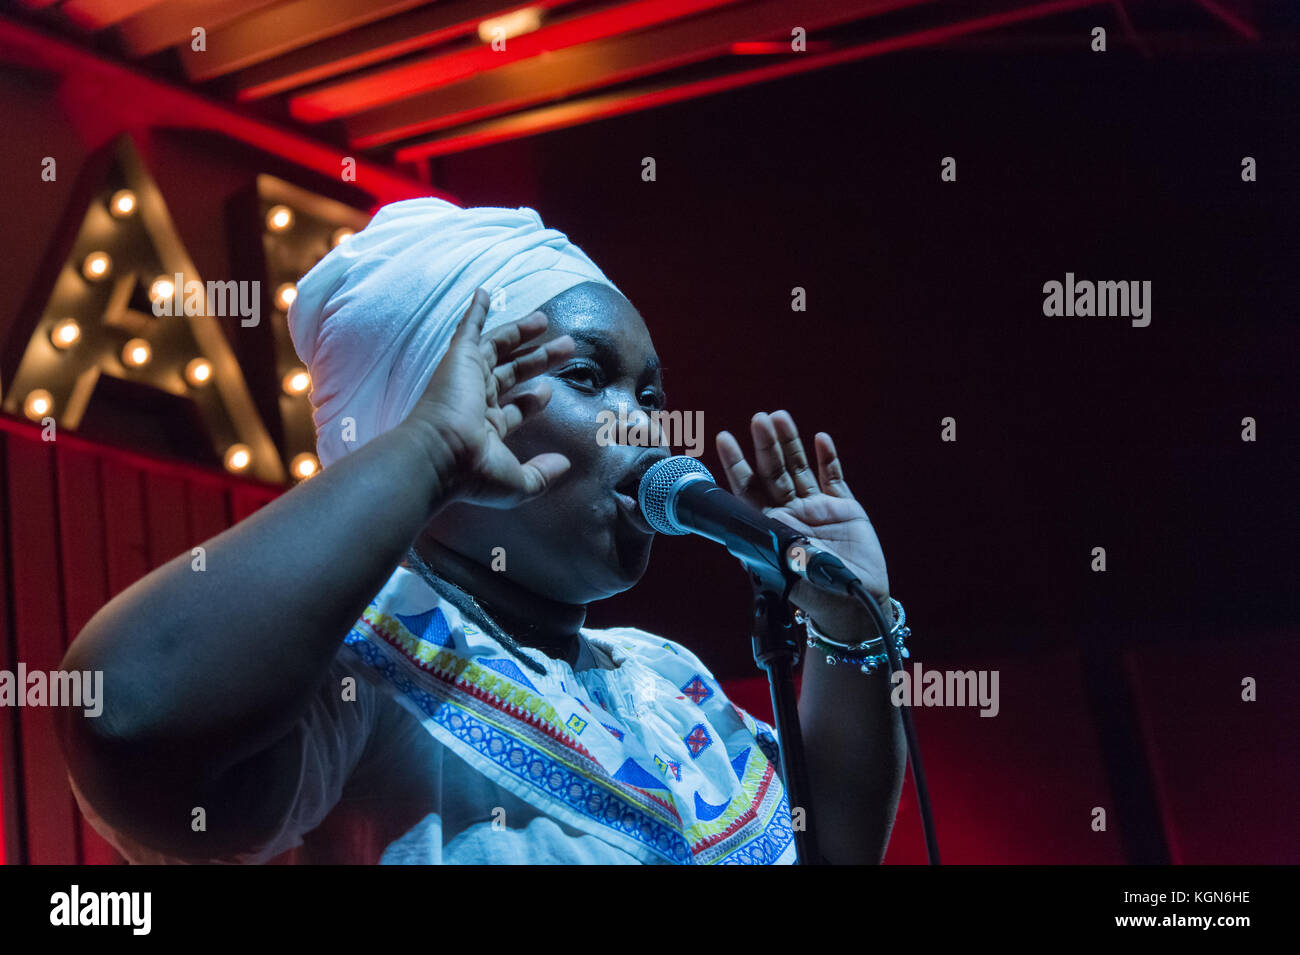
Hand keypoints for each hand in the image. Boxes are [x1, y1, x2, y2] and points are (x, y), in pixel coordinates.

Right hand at [404, 287, 575, 508]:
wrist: (441, 455)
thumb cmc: (473, 474)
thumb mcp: (517, 483)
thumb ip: (542, 475)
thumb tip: (564, 465)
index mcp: (485, 428)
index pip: (513, 408)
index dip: (532, 400)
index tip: (549, 391)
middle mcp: (475, 401)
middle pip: (512, 373)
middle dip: (539, 359)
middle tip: (565, 347)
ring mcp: (466, 378)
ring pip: (498, 347)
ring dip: (521, 333)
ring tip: (545, 320)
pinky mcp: (458, 360)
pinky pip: (467, 329)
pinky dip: (475, 311)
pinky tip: (484, 292)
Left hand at [716, 411, 888, 639]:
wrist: (854, 606)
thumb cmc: (813, 592)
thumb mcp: (785, 566)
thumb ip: (772, 539)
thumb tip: (756, 518)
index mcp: (768, 527)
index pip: (746, 489)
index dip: (736, 464)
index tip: (724, 439)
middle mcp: (789, 513)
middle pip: (772, 472)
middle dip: (765, 446)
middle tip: (758, 419)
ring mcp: (816, 508)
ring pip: (799, 468)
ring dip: (790, 444)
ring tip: (781, 418)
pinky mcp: (843, 508)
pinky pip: (833, 478)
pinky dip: (828, 459)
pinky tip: (821, 440)